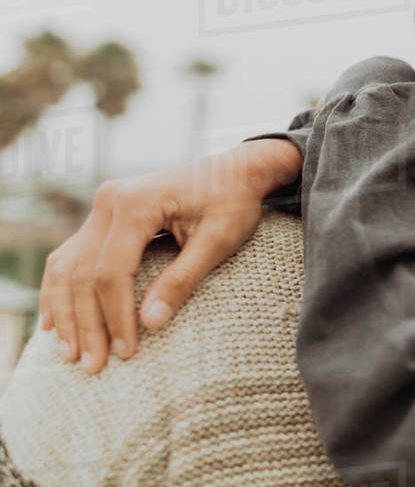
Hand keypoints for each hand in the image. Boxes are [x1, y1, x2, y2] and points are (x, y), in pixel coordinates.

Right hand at [38, 139, 301, 374]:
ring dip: (67, 312)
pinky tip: (55, 322)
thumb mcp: (219, 240)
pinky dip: (62, 289)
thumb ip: (184, 279)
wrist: (236, 171)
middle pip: (84, 272)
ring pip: (68, 266)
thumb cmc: (233, 202)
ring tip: (71, 354)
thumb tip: (150, 324)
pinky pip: (71, 255)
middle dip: (87, 324)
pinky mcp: (104, 215)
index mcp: (137, 203)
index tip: (125, 351)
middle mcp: (110, 201)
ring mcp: (103, 206)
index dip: (115, 315)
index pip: (112, 271)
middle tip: (93, 366)